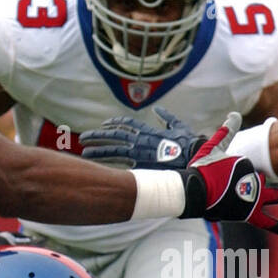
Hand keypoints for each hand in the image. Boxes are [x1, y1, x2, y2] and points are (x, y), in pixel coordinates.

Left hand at [79, 105, 208, 170]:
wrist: (193, 160)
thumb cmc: (188, 144)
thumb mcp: (178, 126)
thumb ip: (166, 117)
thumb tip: (158, 110)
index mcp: (149, 130)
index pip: (127, 124)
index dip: (114, 123)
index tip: (104, 124)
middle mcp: (141, 141)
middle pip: (114, 136)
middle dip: (98, 136)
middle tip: (84, 138)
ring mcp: (140, 154)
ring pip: (114, 150)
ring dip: (98, 150)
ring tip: (84, 152)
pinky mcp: (141, 167)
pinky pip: (122, 166)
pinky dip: (110, 165)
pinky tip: (98, 167)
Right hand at [180, 114, 277, 234]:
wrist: (194, 192)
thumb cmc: (201, 170)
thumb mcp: (213, 148)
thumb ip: (226, 132)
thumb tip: (234, 114)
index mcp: (246, 163)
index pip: (255, 166)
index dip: (246, 170)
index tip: (231, 174)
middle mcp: (253, 180)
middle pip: (268, 181)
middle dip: (267, 182)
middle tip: (257, 184)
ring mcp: (253, 197)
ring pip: (274, 196)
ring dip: (276, 196)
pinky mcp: (249, 214)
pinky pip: (267, 221)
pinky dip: (277, 226)